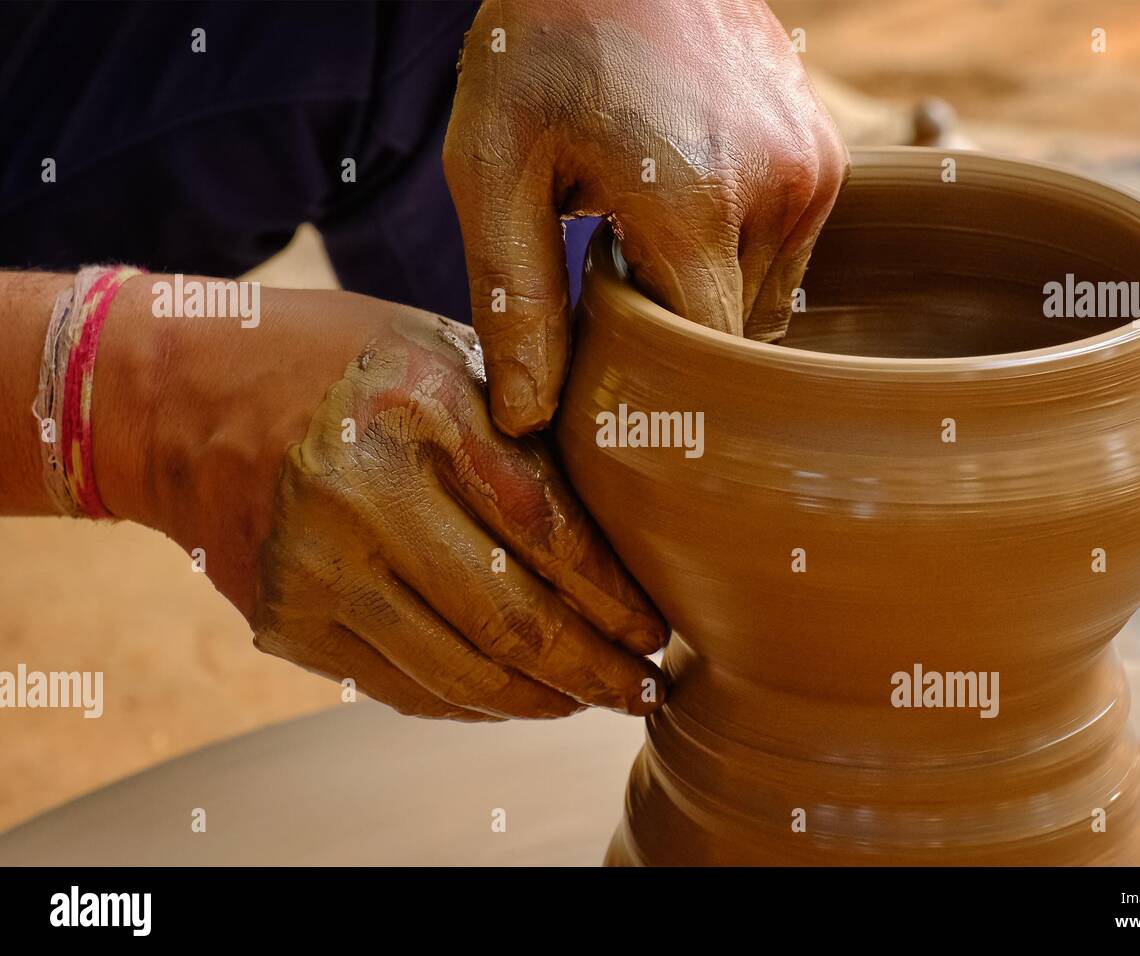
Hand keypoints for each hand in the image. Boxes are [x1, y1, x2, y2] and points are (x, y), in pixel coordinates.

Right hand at [252, 310, 667, 718]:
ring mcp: (314, 569)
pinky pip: (399, 687)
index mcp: (418, 412)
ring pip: (458, 674)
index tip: (654, 629)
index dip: (611, 596)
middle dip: (594, 671)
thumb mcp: (436, 352)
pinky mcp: (284, 621)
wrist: (175, 396)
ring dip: (539, 701)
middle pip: (509, 620)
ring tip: (591, 702)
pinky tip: (513, 698)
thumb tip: (620, 522)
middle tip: (644, 690)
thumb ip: (519, 425)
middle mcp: (361, 497)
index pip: (545, 528)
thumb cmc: (333, 362)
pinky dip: (469, 703)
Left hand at [444, 0, 849, 435]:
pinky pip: (788, 246)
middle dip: (673, 322)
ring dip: (709, 286)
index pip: (703, 356)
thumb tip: (530, 418)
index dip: (651, 367)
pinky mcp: (829, 148)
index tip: (599, 344)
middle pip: (735, 330)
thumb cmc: (541, 48)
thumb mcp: (494, 168)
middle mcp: (781, 188)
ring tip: (646, 221)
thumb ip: (516, 299)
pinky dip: (739, 247)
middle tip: (608, 261)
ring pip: (768, 295)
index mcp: (697, 204)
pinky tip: (684, 195)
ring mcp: (817, 164)